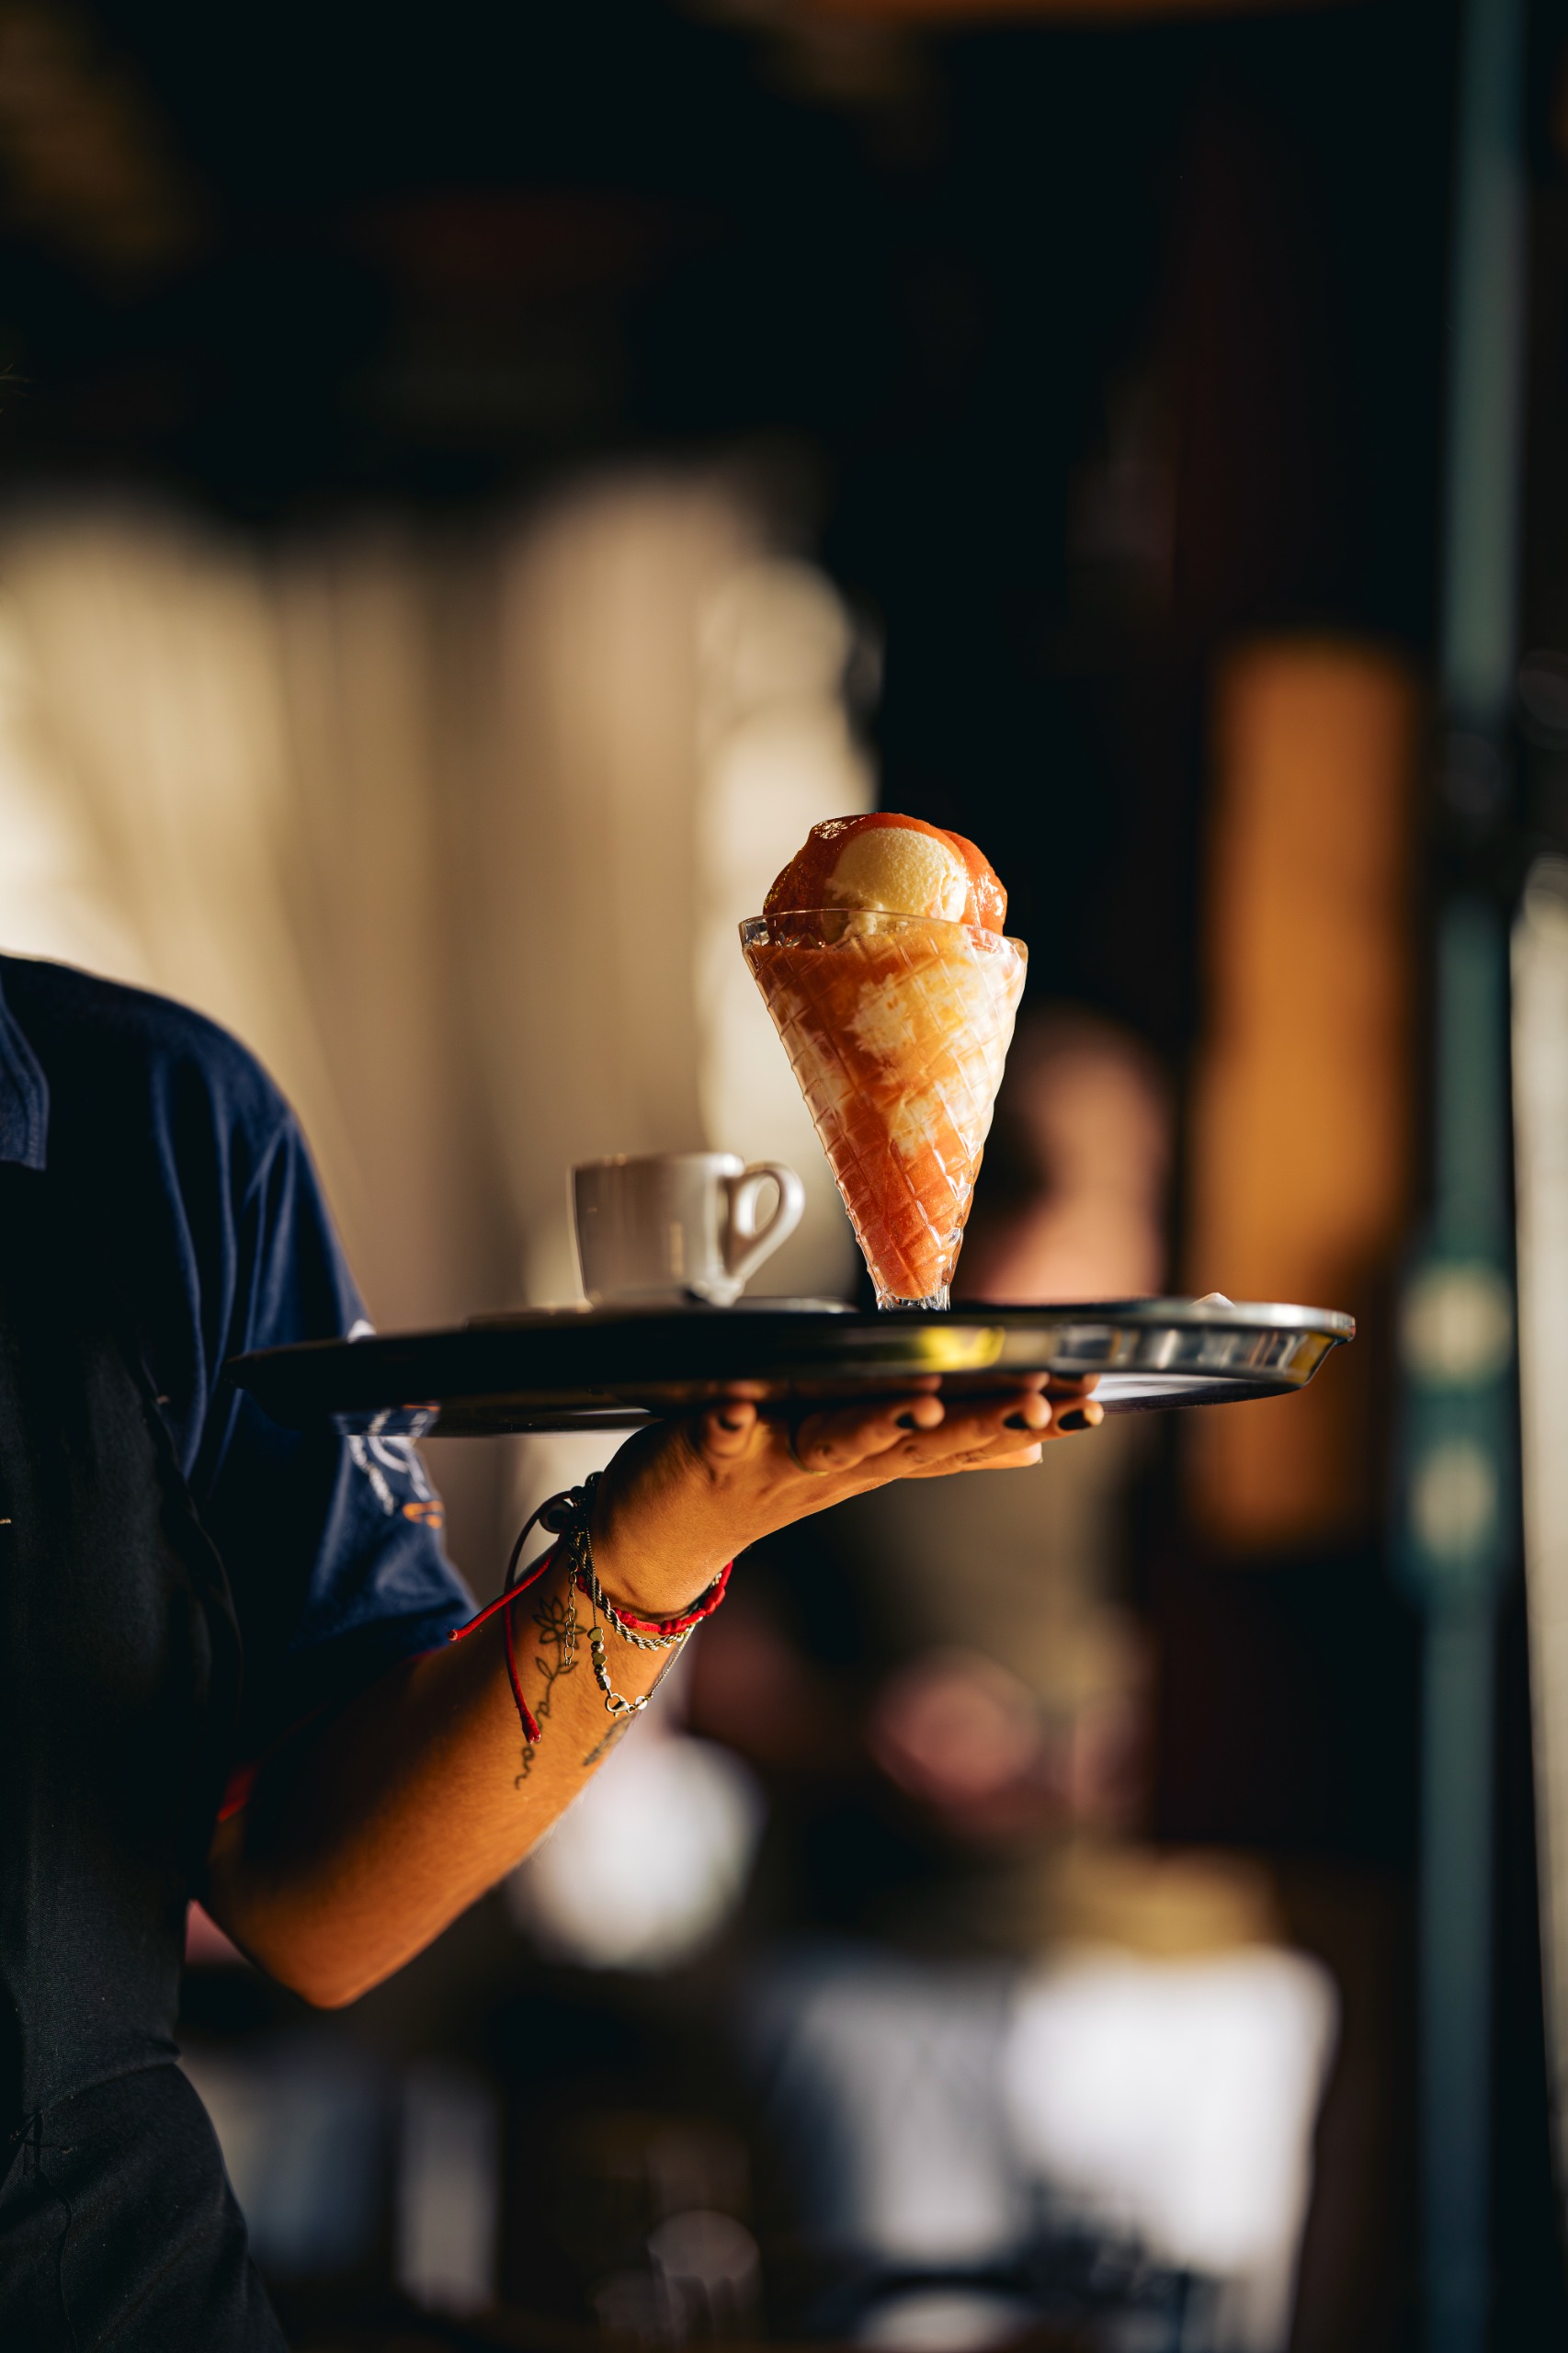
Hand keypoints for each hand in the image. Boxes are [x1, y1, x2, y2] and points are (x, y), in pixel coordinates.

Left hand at [589, 1382, 1100, 1617]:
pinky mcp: (710, 1451)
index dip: (1030, 1415)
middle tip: (1038, 1402)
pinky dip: (730, 1417)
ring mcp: (775, 1460)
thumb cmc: (766, 1480)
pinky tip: (737, 1401)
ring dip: (880, 1423)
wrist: (659, 1541)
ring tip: (923, 1403)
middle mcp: (837, 1462)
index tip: (1091, 1395)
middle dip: (981, 1421)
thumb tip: (1029, 1442)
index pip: (968, 1433)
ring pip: (839, 1439)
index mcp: (877, 1453)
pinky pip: (721, 1431)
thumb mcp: (863, 1460)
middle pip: (921, 1441)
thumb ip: (939, 1444)